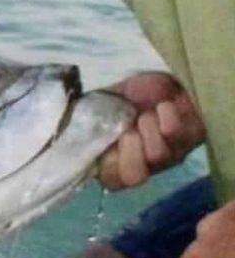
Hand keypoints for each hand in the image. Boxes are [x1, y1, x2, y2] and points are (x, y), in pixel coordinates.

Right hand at [97, 71, 204, 190]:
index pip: (110, 179)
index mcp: (118, 157)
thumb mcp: (100, 106)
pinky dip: (165, 114)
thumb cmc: (130, 94)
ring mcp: (171, 154)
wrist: (167, 77)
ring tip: (147, 112)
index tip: (112, 141)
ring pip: (156, 156)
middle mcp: (145, 162)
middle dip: (130, 152)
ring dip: (146, 126)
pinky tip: (164, 106)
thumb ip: (85, 122)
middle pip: (133, 178)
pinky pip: (175, 134)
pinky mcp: (192, 140)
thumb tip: (64, 133)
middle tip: (129, 131)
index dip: (110, 166)